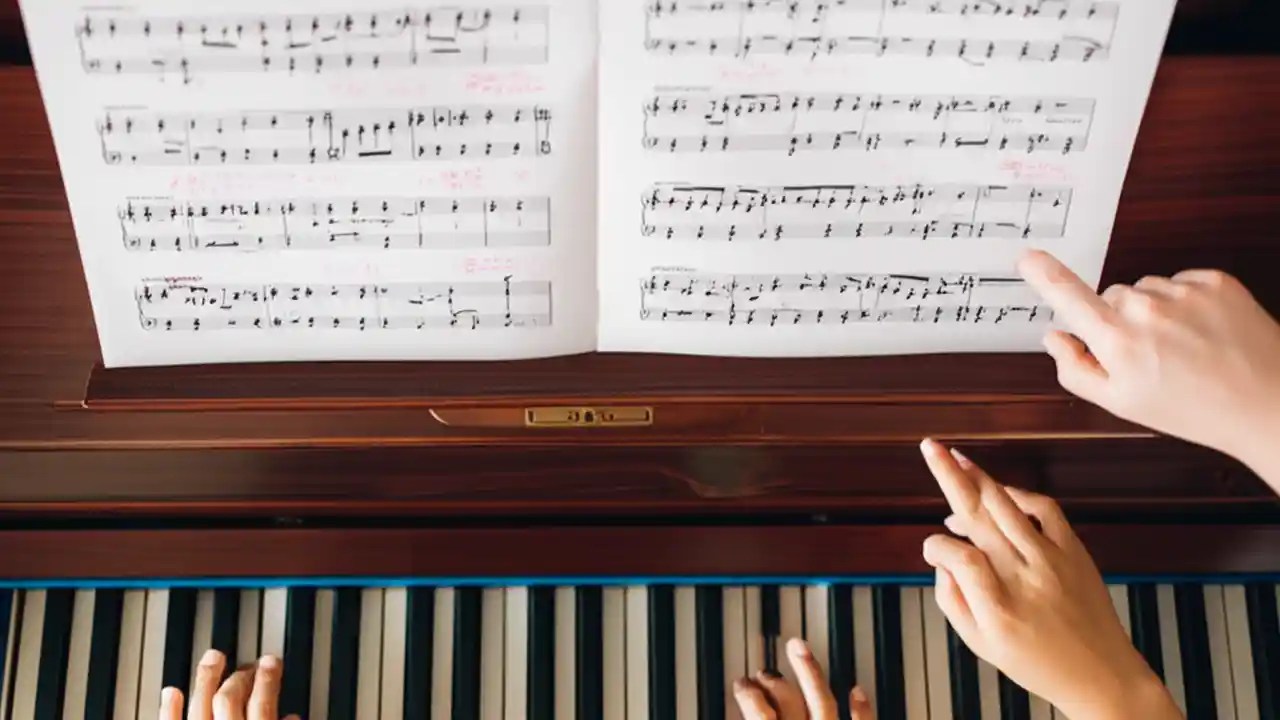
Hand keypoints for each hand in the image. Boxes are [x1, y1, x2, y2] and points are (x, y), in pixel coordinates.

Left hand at [158, 651, 298, 719]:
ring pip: (200, 705)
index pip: (262, 703)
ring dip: (206, 679)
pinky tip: (172, 691)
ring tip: (213, 658)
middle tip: (249, 664)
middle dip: (240, 676)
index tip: (272, 662)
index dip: (268, 678)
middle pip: (229, 698)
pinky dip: (169, 708)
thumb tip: (293, 718)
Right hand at [733, 638, 872, 719]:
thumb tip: (739, 716)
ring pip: (823, 702)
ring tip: (800, 648)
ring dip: (810, 673)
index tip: (742, 684)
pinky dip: (861, 709)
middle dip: (773, 682)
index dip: (746, 695)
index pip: (758, 713)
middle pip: (788, 701)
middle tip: (764, 673)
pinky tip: (857, 690)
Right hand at [918, 438, 1179, 719]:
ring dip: (979, 475)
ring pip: (1007, 504)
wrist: (1102, 674)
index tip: (931, 551)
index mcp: (996, 607)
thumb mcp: (981, 645)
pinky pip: (1044, 509)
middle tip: (930, 447)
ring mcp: (1051, 560)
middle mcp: (1022, 578)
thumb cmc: (1037, 663)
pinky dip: (1018, 494)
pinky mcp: (1074, 551)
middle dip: (950, 476)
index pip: (953, 556)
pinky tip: (998, 490)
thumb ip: (952, 600)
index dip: (935, 546)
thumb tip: (940, 559)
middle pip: (979, 515)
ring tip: (956, 455)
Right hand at [1019, 250, 1279, 470]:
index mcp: (1118, 340)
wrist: (1267, 404)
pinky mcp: (1215, 281)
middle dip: (1117, 318)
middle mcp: (1147, 308)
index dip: (1043, 274)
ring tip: (1181, 345)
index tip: (1027, 258)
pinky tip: (1202, 332)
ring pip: (1147, 290)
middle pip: (1111, 297)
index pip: (1067, 295)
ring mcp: (1183, 291)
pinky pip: (1182, 282)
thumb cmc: (1195, 409)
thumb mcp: (1121, 403)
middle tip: (1144, 353)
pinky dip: (1186, 302)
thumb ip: (1076, 369)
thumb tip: (1055, 338)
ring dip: (1154, 310)